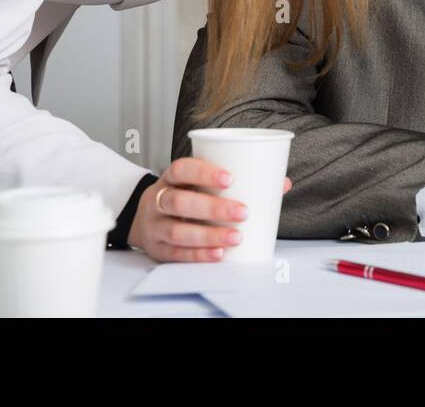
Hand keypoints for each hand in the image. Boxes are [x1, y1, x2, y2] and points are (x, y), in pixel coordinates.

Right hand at [127, 157, 292, 261]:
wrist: (144, 218)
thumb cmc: (184, 196)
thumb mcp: (198, 184)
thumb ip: (236, 181)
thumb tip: (281, 182)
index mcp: (170, 179)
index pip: (181, 169)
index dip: (204, 173)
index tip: (230, 178)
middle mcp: (158, 201)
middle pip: (179, 202)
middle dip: (213, 208)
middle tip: (243, 212)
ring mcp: (155, 226)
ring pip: (178, 231)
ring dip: (209, 236)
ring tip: (236, 237)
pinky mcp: (158, 249)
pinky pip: (177, 254)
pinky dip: (198, 255)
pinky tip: (218, 254)